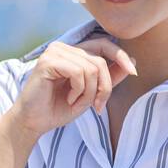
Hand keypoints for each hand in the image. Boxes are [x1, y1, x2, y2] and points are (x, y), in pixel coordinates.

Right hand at [7, 36, 136, 140]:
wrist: (34, 122)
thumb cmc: (58, 108)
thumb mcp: (91, 94)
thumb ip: (108, 78)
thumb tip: (132, 61)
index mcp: (73, 52)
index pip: (103, 45)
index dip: (120, 56)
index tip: (134, 72)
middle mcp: (63, 47)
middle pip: (100, 60)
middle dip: (104, 86)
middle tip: (97, 106)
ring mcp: (54, 52)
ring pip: (92, 68)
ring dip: (90, 92)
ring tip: (77, 102)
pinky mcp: (48, 61)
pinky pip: (78, 73)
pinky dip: (79, 90)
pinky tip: (69, 98)